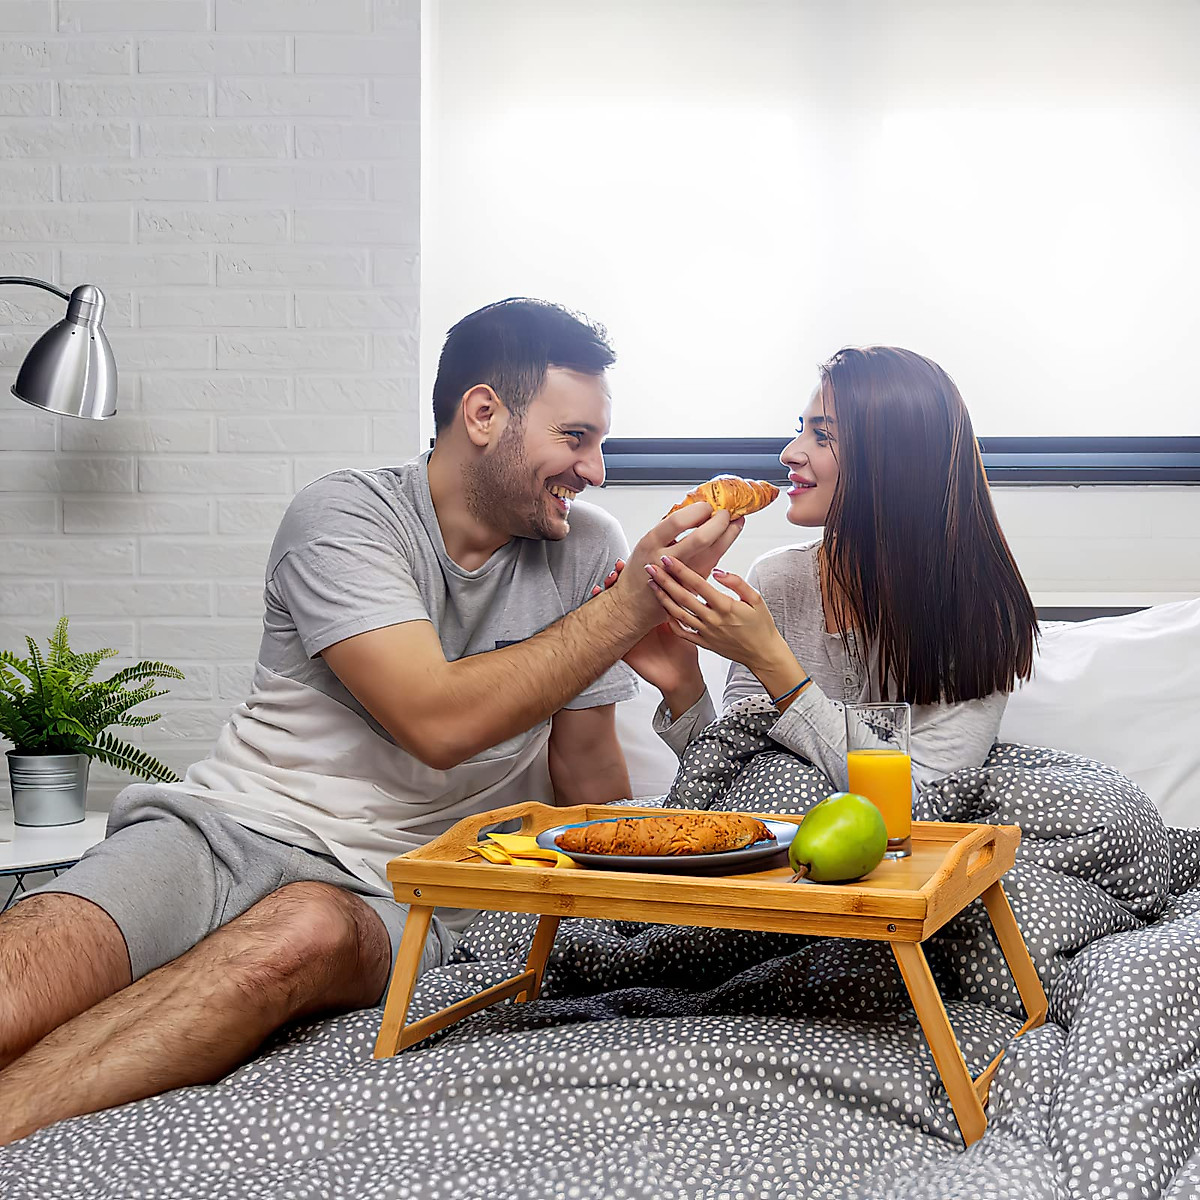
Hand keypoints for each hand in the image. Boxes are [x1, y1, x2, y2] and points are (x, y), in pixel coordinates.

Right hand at [593, 561, 704, 708]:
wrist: (680, 676)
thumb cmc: (683, 651)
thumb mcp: (683, 623)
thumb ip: (680, 604)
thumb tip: (685, 580)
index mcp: (655, 612)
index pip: (644, 588)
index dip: (640, 574)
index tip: (637, 561)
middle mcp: (640, 619)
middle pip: (626, 593)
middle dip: (620, 578)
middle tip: (617, 568)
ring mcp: (630, 631)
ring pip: (615, 607)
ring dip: (609, 591)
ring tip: (608, 581)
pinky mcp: (622, 645)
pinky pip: (608, 629)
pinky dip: (600, 615)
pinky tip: (597, 600)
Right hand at [612, 503, 743, 628]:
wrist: (635, 602)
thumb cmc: (641, 570)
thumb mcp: (647, 543)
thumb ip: (668, 528)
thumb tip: (694, 508)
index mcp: (651, 543)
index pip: (678, 521)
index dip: (698, 510)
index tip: (706, 506)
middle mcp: (667, 560)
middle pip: (701, 538)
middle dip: (720, 521)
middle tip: (725, 512)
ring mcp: (683, 575)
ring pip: (715, 551)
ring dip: (730, 533)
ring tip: (735, 521)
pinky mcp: (695, 586)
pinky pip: (715, 561)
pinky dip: (725, 546)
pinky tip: (728, 537)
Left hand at [646, 558, 786, 673]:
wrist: (763, 654)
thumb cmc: (761, 626)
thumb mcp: (756, 600)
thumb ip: (737, 583)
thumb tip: (718, 570)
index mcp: (725, 607)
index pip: (698, 584)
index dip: (681, 570)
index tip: (668, 559)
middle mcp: (712, 620)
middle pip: (682, 597)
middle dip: (664, 580)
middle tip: (650, 567)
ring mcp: (705, 633)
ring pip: (678, 614)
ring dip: (663, 598)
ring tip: (652, 584)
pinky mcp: (703, 643)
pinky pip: (682, 632)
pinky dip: (670, 621)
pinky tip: (663, 609)